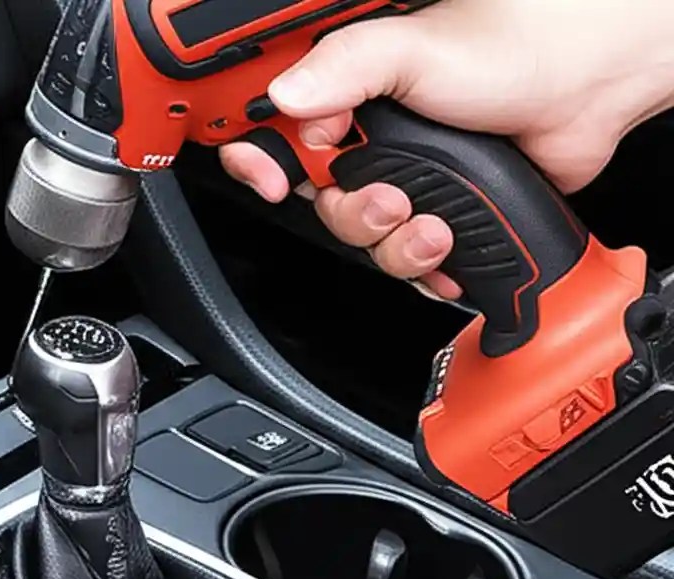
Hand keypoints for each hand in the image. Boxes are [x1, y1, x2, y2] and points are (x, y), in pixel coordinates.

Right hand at [220, 0, 673, 298]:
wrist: (580, 90)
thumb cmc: (502, 52)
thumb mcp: (409, 49)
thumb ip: (343, 66)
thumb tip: (287, 99)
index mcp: (341, 95)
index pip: (269, 136)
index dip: (259, 165)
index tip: (277, 183)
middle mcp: (364, 141)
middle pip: (315, 205)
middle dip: (350, 215)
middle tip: (387, 199)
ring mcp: (401, 180)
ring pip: (362, 241)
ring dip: (396, 245)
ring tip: (435, 223)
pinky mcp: (436, 216)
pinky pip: (406, 263)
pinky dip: (426, 268)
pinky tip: (449, 247)